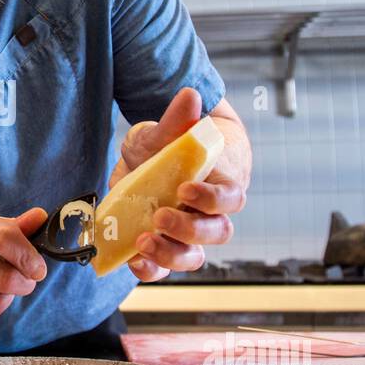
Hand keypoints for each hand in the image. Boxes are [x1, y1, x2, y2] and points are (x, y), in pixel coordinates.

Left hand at [109, 88, 248, 282]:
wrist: (159, 159)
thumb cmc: (173, 143)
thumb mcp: (167, 130)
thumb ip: (178, 118)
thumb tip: (190, 94)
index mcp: (220, 183)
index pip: (229, 199)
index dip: (211, 199)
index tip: (185, 188)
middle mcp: (210, 214)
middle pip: (216, 233)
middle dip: (189, 229)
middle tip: (160, 217)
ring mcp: (188, 234)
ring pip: (194, 256)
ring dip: (171, 254)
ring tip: (144, 243)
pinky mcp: (164, 245)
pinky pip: (165, 268)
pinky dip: (151, 270)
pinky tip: (134, 262)